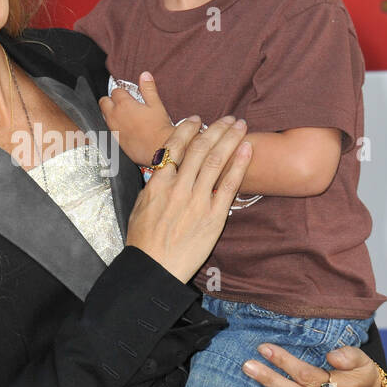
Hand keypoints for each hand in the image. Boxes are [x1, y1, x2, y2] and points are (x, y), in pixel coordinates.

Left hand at [100, 71, 172, 165]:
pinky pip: (109, 129)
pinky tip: (126, 128)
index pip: (116, 91)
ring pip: (104, 115)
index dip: (123, 91)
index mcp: (124, 104)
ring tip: (125, 116)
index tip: (130, 95)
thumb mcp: (156, 105)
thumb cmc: (159, 129)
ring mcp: (113, 128)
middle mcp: (115, 116)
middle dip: (111, 100)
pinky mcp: (115, 140)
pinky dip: (114, 126)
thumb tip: (145, 75)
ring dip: (111, 113)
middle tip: (123, 103)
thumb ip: (148, 89)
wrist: (159, 150)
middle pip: (104, 102)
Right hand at [124, 116, 251, 282]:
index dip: (187, 129)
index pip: (174, 146)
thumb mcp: (140, 206)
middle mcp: (178, 187)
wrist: (154, 268)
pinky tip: (247, 149)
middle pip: (200, 148)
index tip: (197, 120)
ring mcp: (197, 200)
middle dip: (216, 129)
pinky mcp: (214, 216)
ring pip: (216, 160)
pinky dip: (239, 164)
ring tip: (241, 125)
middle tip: (228, 118)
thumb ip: (153, 186)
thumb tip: (160, 171)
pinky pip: (230, 184)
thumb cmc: (144, 241)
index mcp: (158, 183)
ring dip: (230, 138)